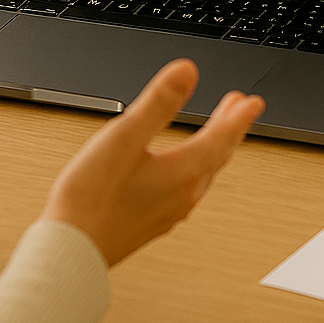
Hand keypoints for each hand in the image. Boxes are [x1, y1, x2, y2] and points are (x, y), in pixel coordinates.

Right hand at [39, 58, 264, 265]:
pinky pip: (187, 191)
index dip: (239, 116)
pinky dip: (195, 169)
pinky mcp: (153, 222)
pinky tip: (181, 172)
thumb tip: (187, 72)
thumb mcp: (124, 137)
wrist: (71, 250)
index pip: (220, 138)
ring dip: (214, 149)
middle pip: (216, 156)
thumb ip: (158, 102)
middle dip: (230, 129)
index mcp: (180, 173)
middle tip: (239, 109)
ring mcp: (168, 212)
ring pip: (204, 175)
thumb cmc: (91, 198)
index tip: (252, 101)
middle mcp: (181, 196)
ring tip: (216, 134)